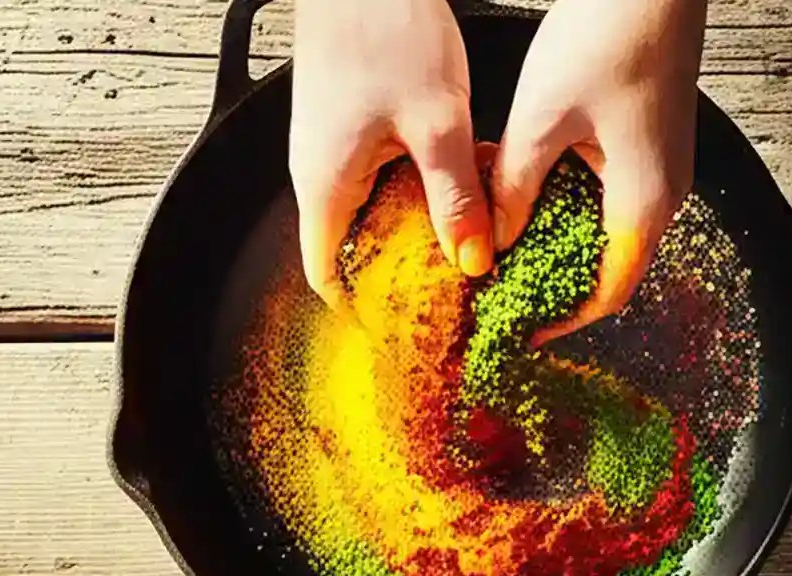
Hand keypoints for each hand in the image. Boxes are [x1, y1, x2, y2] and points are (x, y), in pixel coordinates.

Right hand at [289, 0, 493, 307]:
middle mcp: (317, 171)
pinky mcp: (351, 118)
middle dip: (404, 272)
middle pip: (352, 248)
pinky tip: (462, 173)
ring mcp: (332, 143)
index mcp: (324, 185)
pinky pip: (381, 172)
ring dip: (419, 224)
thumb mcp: (437, 124)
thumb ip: (456, 198)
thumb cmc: (386, 30)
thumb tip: (474, 260)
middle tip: (458, 285)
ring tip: (471, 228)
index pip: (325, 277)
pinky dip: (418, 184)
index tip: (406, 329)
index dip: (362, 312)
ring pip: (373, 208)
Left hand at [490, 0, 706, 345]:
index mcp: (644, 203)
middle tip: (501, 279)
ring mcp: (662, 165)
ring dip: (553, 231)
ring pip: (603, 225)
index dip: (564, 319)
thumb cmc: (609, 38)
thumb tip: (491, 238)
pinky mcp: (651, 138)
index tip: (522, 329)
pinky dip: (566, 198)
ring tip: (502, 227)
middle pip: (607, 263)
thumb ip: (513, 189)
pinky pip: (608, 190)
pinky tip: (524, 179)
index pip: (608, 292)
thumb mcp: (541, 121)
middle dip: (551, 275)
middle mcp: (664, 193)